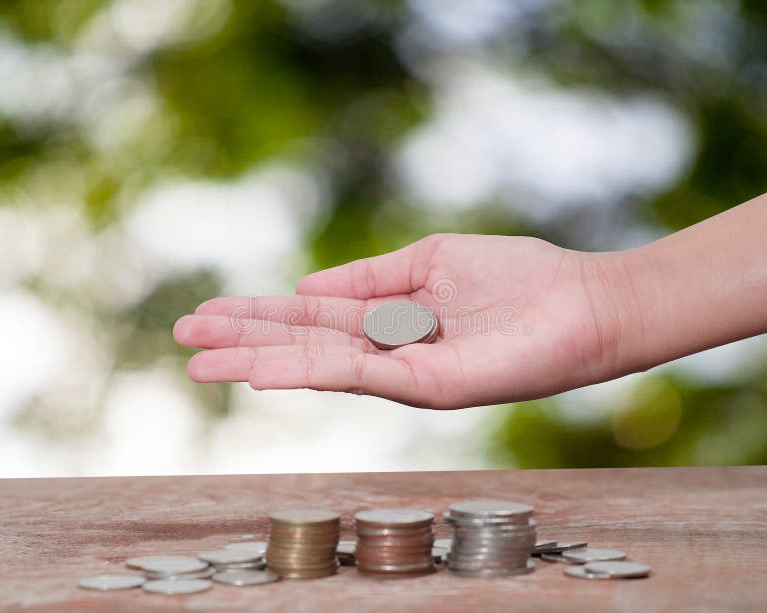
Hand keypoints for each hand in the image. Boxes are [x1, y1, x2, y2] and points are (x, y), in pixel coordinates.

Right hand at [173, 234, 635, 408]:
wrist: (584, 303)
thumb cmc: (519, 279)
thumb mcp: (431, 261)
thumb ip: (371, 277)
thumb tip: (307, 283)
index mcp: (389, 319)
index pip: (311, 316)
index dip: (259, 314)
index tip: (207, 312)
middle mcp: (389, 351)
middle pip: (303, 343)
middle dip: (242, 341)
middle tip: (182, 340)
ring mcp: (405, 372)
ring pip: (319, 364)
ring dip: (257, 360)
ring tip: (199, 362)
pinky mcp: (429, 385)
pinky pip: (359, 374)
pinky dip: (308, 370)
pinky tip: (262, 368)